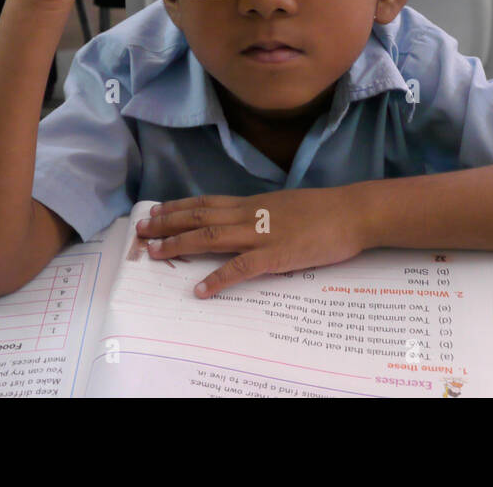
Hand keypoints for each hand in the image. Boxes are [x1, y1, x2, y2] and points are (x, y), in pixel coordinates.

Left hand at [135, 189, 370, 297]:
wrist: (352, 212)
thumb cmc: (324, 209)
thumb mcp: (285, 204)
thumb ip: (262, 212)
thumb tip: (245, 220)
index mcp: (253, 203)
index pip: (207, 203)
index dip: (178, 207)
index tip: (155, 211)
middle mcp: (250, 214)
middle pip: (200, 218)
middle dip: (167, 224)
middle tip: (140, 231)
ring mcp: (261, 234)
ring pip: (211, 237)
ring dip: (180, 245)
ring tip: (156, 254)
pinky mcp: (275, 256)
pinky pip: (240, 268)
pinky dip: (217, 279)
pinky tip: (200, 290)